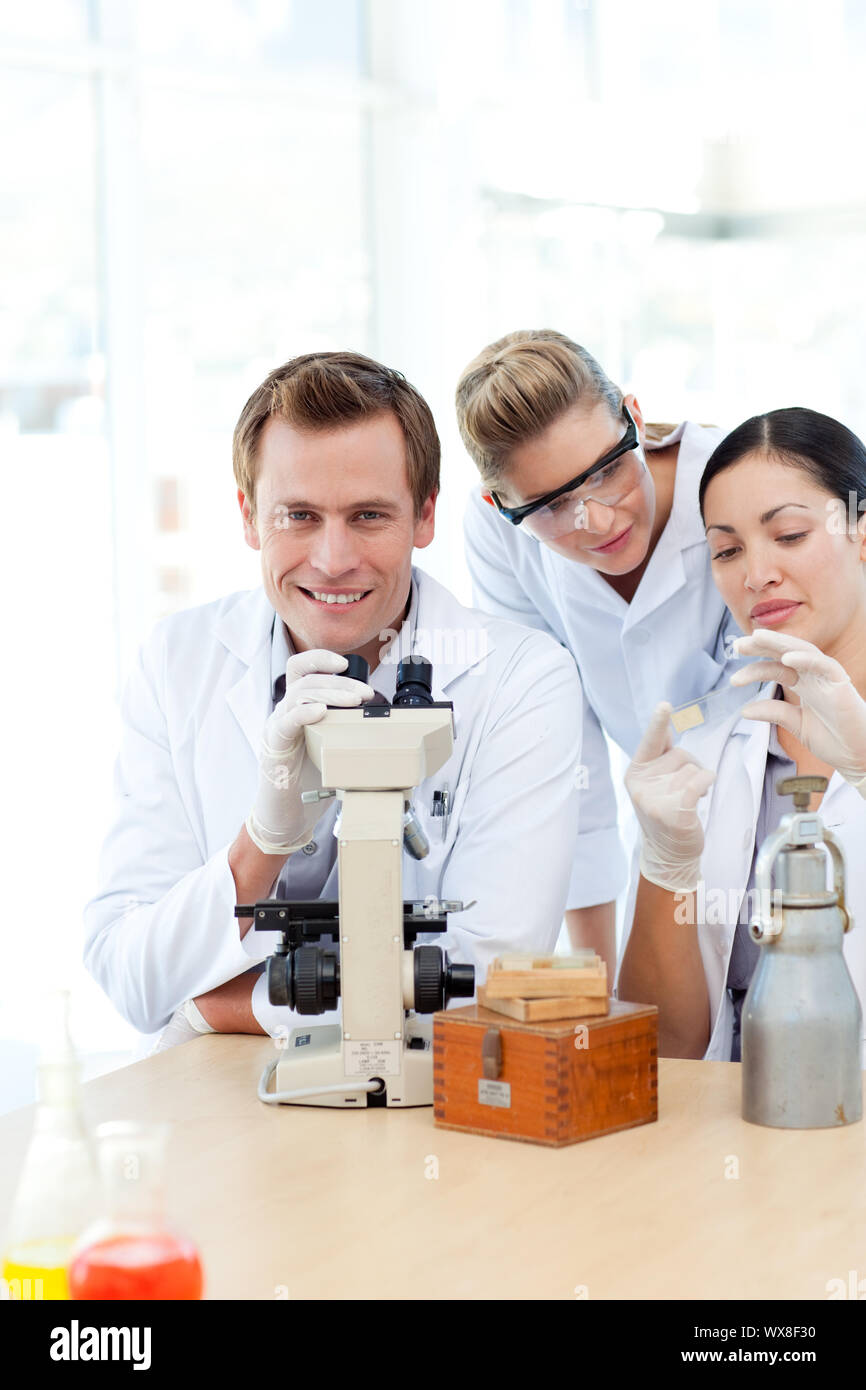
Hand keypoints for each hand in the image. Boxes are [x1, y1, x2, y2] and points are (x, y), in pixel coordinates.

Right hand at [247, 649, 373, 853]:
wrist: (287, 815)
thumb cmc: (310, 781)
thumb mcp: (335, 748)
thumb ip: (351, 732)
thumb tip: (388, 727)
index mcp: (297, 707)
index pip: (301, 669)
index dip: (320, 659)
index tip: (345, 663)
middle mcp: (284, 712)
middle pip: (306, 680)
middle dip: (339, 681)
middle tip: (365, 693)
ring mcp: (277, 728)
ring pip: (298, 695)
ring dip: (330, 694)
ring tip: (354, 701)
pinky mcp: (274, 747)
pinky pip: (286, 722)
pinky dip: (304, 713)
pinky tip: (321, 712)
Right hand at [625, 703, 714, 892]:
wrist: (669, 853)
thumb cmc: (666, 811)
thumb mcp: (655, 782)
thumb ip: (659, 755)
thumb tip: (664, 724)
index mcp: (635, 773)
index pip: (650, 741)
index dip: (658, 722)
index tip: (665, 705)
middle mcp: (641, 785)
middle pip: (679, 753)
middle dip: (689, 766)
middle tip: (683, 788)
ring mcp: (655, 800)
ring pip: (692, 767)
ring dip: (698, 780)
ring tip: (688, 800)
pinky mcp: (675, 812)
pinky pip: (700, 780)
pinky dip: (706, 783)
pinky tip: (700, 798)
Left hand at [731, 629, 865, 793]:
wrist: (859, 756)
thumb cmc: (834, 740)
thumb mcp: (797, 725)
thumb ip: (775, 713)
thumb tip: (744, 710)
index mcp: (804, 685)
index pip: (775, 668)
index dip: (754, 670)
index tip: (734, 679)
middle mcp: (814, 677)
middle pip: (786, 653)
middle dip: (762, 646)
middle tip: (737, 645)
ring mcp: (827, 678)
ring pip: (803, 651)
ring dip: (779, 643)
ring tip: (757, 638)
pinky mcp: (841, 683)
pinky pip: (823, 665)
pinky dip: (805, 659)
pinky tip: (786, 659)